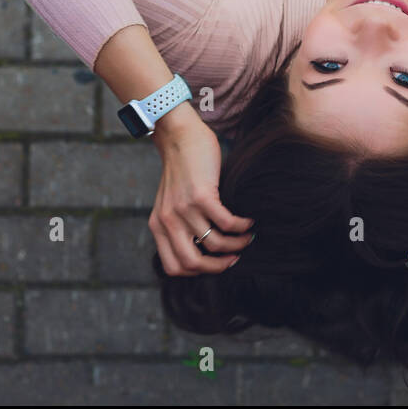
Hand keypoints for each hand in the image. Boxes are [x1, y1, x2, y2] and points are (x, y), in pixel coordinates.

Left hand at [147, 103, 253, 276]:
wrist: (179, 137)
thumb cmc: (181, 169)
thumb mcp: (171, 202)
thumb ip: (180, 224)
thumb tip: (207, 248)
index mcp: (158, 226)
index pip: (174, 267)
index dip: (198, 271)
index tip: (215, 263)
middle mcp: (167, 221)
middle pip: (192, 263)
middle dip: (218, 267)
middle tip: (234, 258)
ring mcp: (183, 209)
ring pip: (214, 244)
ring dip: (236, 245)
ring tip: (247, 238)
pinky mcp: (201, 195)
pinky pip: (226, 223)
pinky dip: (241, 226)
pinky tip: (248, 221)